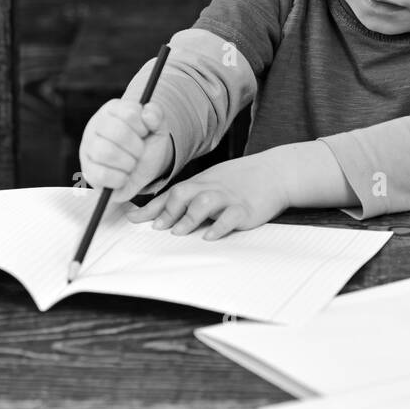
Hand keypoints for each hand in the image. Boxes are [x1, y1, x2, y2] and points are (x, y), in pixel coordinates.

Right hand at [79, 99, 173, 203]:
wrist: (144, 170)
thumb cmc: (148, 145)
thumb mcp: (158, 128)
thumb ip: (157, 115)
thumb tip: (147, 113)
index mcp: (113, 110)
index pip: (130, 113)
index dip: (143, 127)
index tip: (144, 133)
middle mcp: (95, 126)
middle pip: (118, 133)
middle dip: (137, 147)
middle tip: (139, 152)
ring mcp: (88, 148)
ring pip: (106, 152)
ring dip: (128, 163)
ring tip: (132, 164)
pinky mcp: (87, 171)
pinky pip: (101, 175)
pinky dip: (120, 179)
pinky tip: (124, 176)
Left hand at [126, 152, 288, 239]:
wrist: (277, 172)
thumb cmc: (243, 179)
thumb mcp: (215, 181)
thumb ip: (192, 195)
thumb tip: (164, 213)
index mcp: (202, 182)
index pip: (171, 193)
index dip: (151, 207)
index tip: (132, 219)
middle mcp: (212, 188)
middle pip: (184, 193)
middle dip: (169, 211)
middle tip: (159, 227)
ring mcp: (229, 198)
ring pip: (204, 203)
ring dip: (189, 218)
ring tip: (180, 232)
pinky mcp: (246, 208)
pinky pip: (230, 216)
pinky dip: (218, 226)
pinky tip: (210, 236)